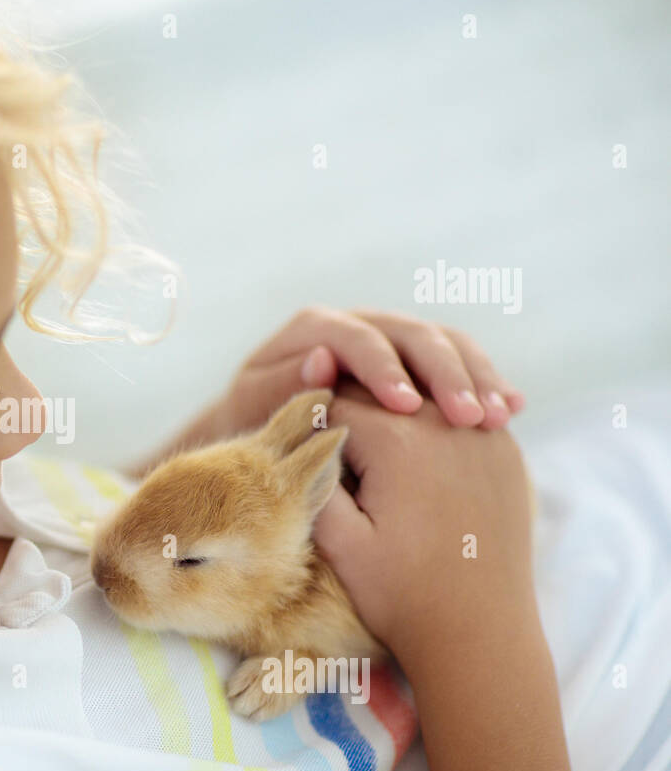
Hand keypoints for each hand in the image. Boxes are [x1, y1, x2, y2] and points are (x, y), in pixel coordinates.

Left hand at [218, 307, 523, 435]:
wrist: (273, 444)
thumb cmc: (257, 433)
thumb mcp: (257, 414)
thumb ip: (283, 387)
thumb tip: (322, 360)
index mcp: (314, 332)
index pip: (355, 339)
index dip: (384, 369)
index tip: (407, 408)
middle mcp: (358, 326)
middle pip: (411, 334)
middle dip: (443, 374)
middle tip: (468, 417)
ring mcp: (393, 342)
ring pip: (445, 343)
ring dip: (477, 377)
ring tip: (498, 418)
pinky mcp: (420, 366)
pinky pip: (462, 364)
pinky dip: (487, 384)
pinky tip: (513, 411)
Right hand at [313, 382, 536, 664]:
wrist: (480, 634)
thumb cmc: (402, 595)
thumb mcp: (339, 543)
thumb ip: (313, 479)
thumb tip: (301, 437)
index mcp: (398, 442)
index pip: (334, 401)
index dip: (310, 422)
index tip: (300, 449)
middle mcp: (446, 424)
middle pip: (380, 387)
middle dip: (351, 410)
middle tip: (330, 444)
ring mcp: (486, 435)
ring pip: (424, 393)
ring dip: (394, 409)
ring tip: (373, 447)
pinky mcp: (507, 453)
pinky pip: (460, 414)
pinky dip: (434, 422)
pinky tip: (416, 453)